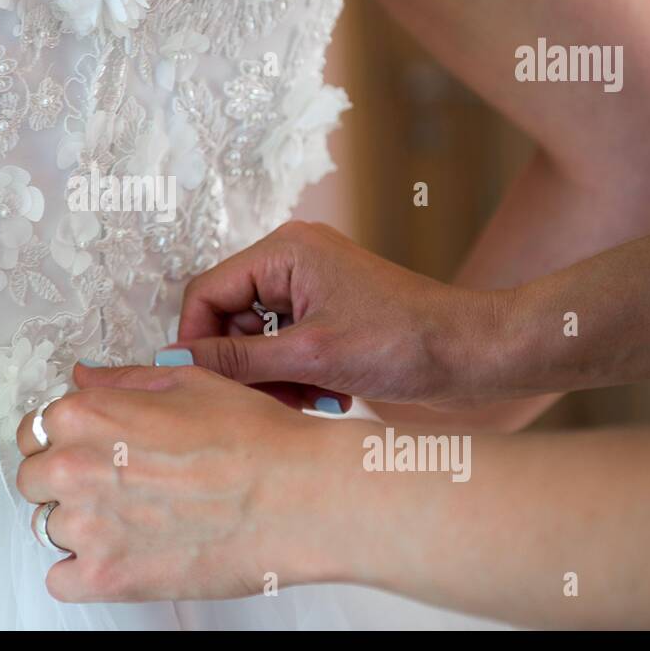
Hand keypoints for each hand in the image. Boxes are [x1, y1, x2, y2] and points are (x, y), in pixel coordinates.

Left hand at [14, 363, 350, 601]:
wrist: (296, 496)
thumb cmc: (253, 439)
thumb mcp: (186, 382)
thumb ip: (122, 383)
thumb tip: (84, 379)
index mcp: (86, 414)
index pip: (36, 430)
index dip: (64, 440)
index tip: (87, 450)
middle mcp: (74, 466)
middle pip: (33, 480)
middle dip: (64, 482)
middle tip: (114, 486)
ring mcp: (86, 525)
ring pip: (50, 529)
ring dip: (81, 526)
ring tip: (133, 520)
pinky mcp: (105, 576)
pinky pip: (61, 580)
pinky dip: (84, 573)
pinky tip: (122, 556)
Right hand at [172, 220, 503, 403]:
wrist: (473, 353)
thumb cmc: (406, 341)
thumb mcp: (310, 356)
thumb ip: (236, 360)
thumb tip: (176, 362)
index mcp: (284, 252)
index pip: (207, 293)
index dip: (197, 342)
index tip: (200, 387)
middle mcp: (293, 260)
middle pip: (230, 318)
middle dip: (246, 366)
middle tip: (275, 398)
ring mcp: (311, 285)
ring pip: (257, 338)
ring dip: (274, 377)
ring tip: (311, 397)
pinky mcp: (327, 311)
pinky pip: (285, 345)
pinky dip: (297, 375)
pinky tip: (328, 393)